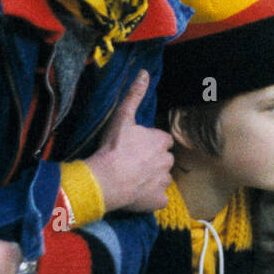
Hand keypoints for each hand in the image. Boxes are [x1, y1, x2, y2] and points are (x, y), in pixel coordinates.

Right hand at [85, 70, 174, 211]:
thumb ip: (135, 95)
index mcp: (161, 141)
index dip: (149, 143)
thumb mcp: (122, 117)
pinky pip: (159, 198)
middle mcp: (167, 161)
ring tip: (133, 178)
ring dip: (152, 178)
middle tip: (132, 163)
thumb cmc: (114, 147)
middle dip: (152, 160)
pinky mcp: (159, 200)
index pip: (162, 140)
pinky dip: (151, 197)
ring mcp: (164, 182)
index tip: (136, 147)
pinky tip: (138, 194)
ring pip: (161, 178)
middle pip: (163, 159)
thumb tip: (144, 73)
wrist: (106, 179)